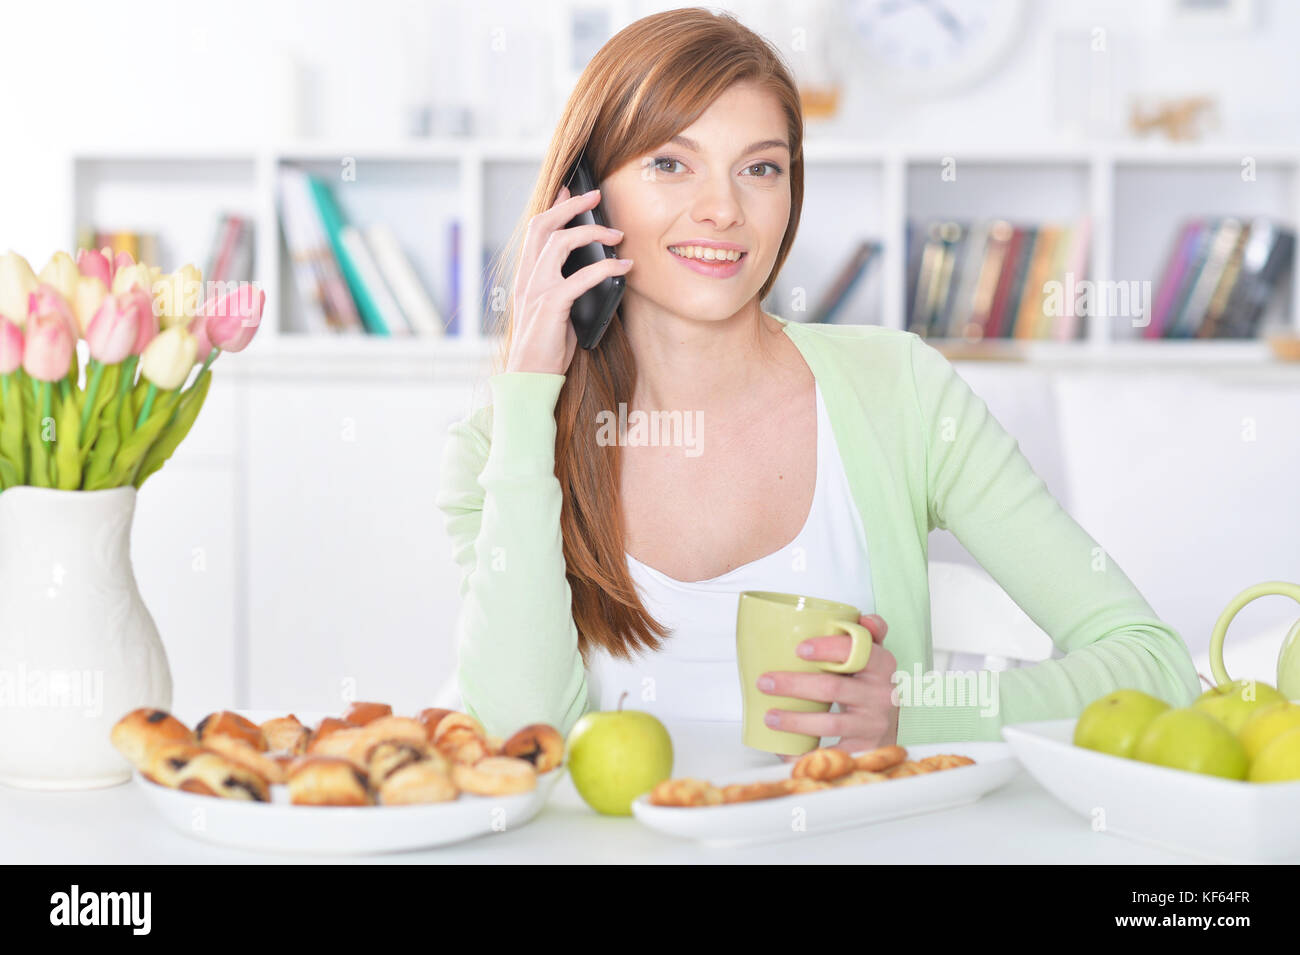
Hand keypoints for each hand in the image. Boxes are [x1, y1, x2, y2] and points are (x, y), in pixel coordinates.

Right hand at [504, 183, 632, 375]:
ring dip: (593, 233)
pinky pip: (581, 277)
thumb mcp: (554, 310)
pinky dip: (607, 267)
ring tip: (618, 235)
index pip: (535, 229)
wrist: (530, 378)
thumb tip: (593, 267)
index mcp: (525, 277)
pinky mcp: (551, 306)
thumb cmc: (546, 347)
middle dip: (571, 205)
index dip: (553, 206)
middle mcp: (527, 278)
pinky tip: (624, 266)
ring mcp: (536, 290)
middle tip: (597, 197)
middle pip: (544, 225)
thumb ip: (564, 286)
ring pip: (561, 242)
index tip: (570, 188)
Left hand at [757, 614, 897, 763]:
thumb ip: (868, 633)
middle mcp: (881, 694)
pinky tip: (785, 750)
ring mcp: (872, 723)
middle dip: (794, 685)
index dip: (828, 648)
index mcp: (881, 664)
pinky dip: (806, 754)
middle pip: (833, 688)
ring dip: (794, 720)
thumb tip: (865, 618)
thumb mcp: (873, 655)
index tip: (798, 649)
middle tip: (764, 682)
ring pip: (830, 722)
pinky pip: (832, 753)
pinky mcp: (865, 748)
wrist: (892, 724)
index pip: (857, 650)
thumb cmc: (870, 684)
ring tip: (769, 716)